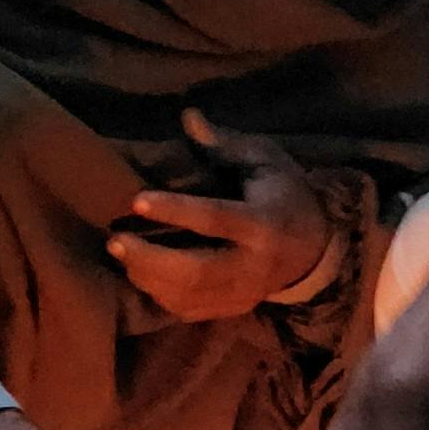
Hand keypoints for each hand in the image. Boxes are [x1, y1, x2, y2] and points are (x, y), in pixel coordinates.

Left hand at [113, 108, 331, 319]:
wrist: (313, 249)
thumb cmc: (284, 194)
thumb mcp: (265, 161)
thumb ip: (225, 145)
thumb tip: (188, 118)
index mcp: (263, 222)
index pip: (214, 219)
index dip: (175, 211)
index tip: (137, 200)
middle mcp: (253, 265)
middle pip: (196, 271)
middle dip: (150, 259)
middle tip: (115, 241)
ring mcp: (242, 294)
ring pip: (188, 297)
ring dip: (147, 278)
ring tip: (120, 254)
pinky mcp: (230, 309)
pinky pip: (187, 311)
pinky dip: (157, 295)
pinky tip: (138, 273)